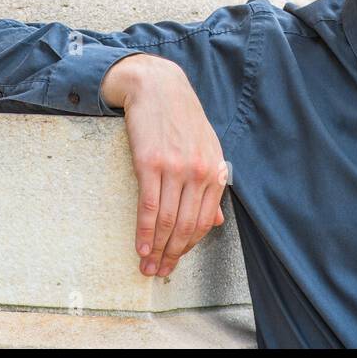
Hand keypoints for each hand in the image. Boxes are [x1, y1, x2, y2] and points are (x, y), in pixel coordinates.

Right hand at [102, 54, 228, 278]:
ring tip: (147, 266)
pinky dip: (145, 232)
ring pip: (168, 220)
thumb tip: (215, 221)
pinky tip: (141, 246)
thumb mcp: (206, 147)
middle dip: (172, 254)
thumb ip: (211, 184)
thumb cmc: (180, 116)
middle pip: (187, 225)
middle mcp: (199, 171)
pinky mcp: (151, 163)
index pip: (204, 220)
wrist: (157, 85)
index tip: (175, 260)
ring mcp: (176, 168)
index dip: (189, 246)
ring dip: (157, 249)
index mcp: (215, 169)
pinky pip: (150, 207)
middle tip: (159, 272)